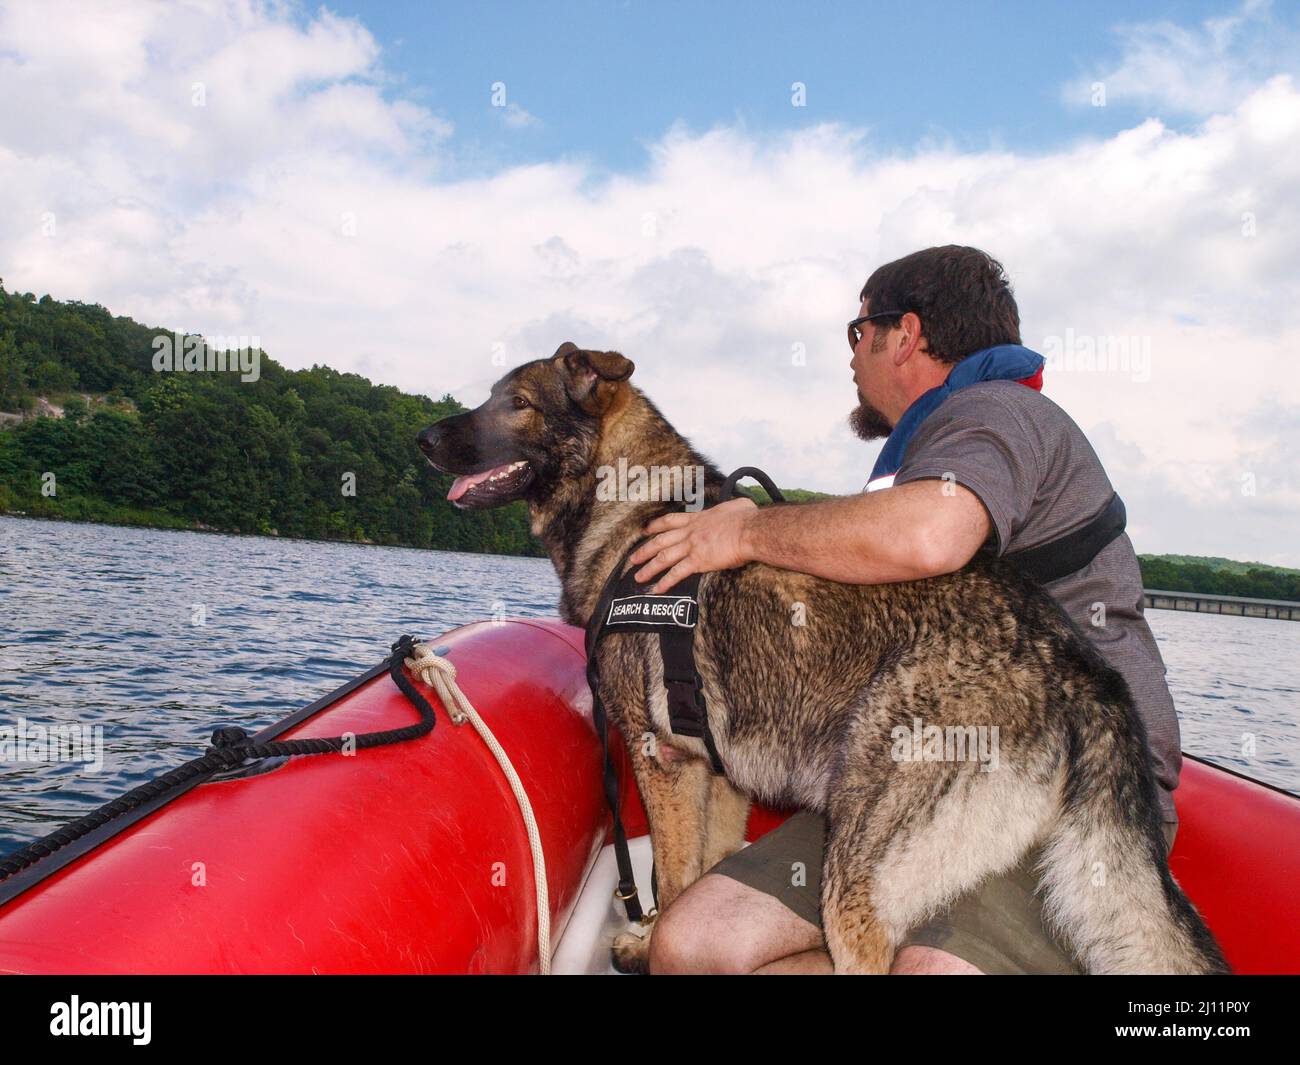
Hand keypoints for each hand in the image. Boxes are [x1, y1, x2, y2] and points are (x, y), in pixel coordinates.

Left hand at [629, 497, 757, 593]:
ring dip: (649, 568)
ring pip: (664, 558)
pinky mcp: (699, 561)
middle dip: (644, 550)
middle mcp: (690, 532)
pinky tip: (656, 589)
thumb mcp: (736, 505)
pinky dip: (665, 582)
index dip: (655, 526)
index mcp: (698, 518)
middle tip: (633, 559)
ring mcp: (692, 546)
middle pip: (661, 541)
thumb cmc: (747, 518)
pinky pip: (677, 573)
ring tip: (638, 577)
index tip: (645, 530)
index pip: (670, 521)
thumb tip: (739, 506)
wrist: (750, 530)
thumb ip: (730, 507)